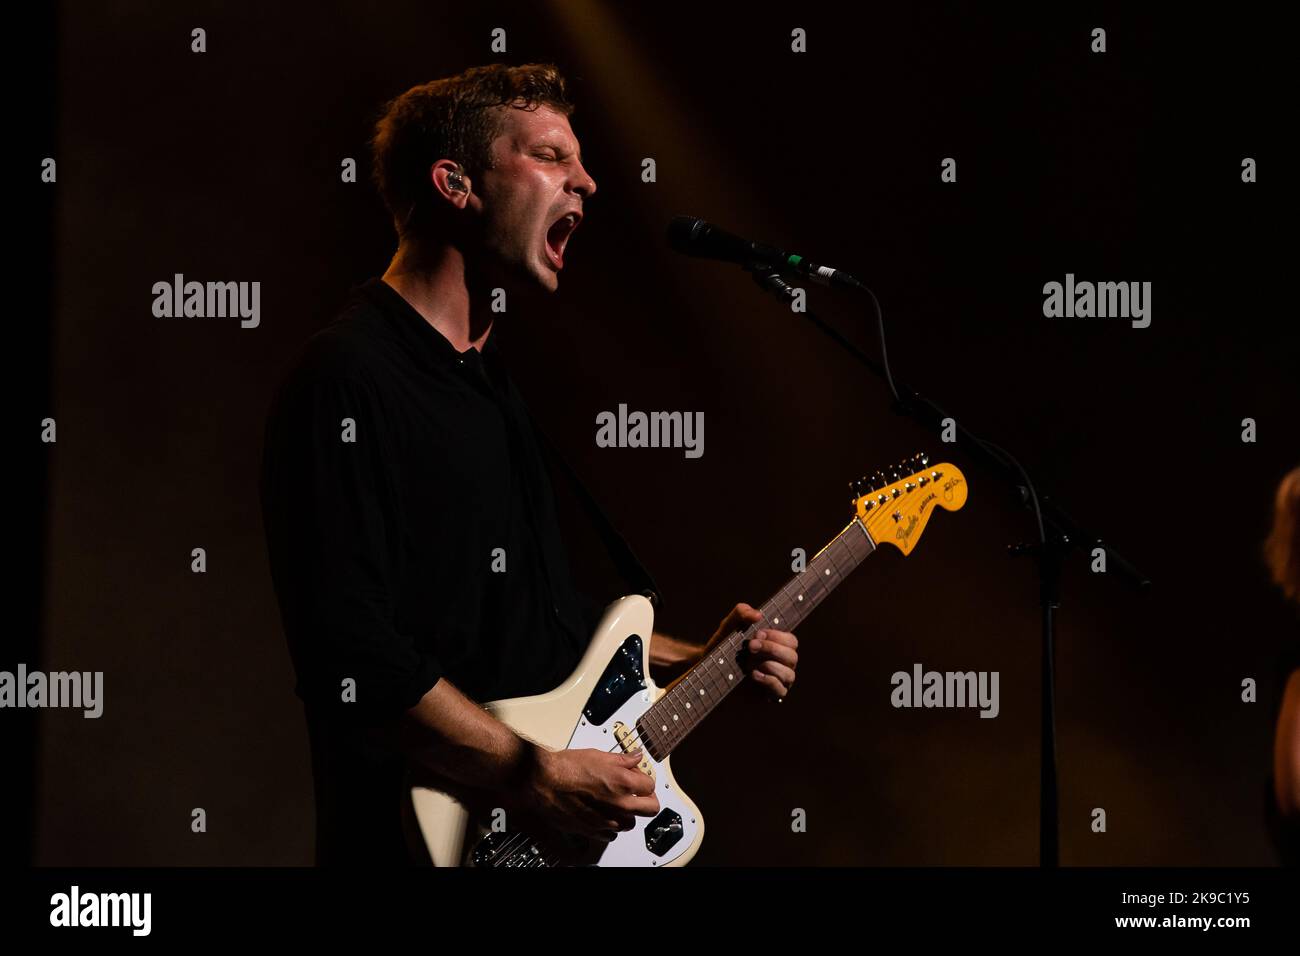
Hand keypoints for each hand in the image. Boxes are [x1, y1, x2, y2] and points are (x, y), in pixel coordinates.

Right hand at [525, 746, 660, 842]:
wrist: (543, 781)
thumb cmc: (565, 768)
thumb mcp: (598, 755)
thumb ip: (622, 759)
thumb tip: (636, 757)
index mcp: (622, 782)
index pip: (650, 785)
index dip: (644, 779)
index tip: (637, 776)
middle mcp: (618, 804)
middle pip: (650, 808)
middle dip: (647, 799)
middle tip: (638, 792)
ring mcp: (607, 819)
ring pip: (631, 823)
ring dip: (629, 814)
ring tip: (618, 803)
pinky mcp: (593, 830)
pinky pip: (612, 834)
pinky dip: (612, 826)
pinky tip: (604, 814)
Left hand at [707, 602, 798, 700]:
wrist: (708, 670)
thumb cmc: (722, 647)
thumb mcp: (729, 626)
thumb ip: (742, 613)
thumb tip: (758, 615)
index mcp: (777, 647)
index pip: (791, 641)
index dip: (777, 636)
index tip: (757, 634)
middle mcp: (781, 664)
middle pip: (792, 656)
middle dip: (772, 649)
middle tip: (751, 646)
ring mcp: (777, 681)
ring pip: (789, 674)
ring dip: (770, 665)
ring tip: (749, 663)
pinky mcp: (770, 696)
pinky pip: (780, 690)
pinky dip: (768, 680)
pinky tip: (753, 674)